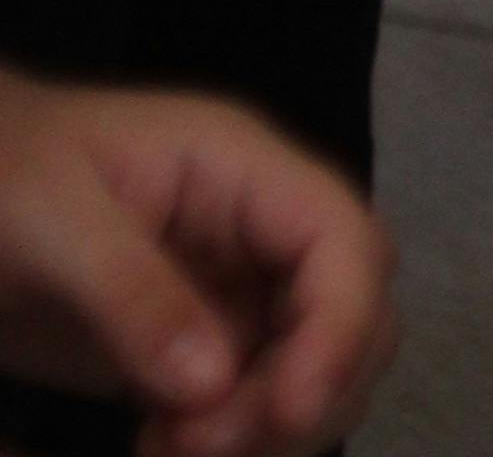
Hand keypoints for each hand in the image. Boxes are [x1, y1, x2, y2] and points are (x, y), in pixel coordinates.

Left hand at [0, 70, 396, 456]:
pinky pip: (256, 395)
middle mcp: (259, 225)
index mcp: (241, 168)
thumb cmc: (3, 177)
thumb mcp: (54, 221)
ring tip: (166, 447)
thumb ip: (133, 293)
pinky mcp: (203, 338)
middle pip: (353, 307)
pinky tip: (156, 446)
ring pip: (313, 361)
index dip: (342, 326)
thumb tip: (213, 386)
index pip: (343, 239)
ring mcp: (236, 283)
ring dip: (265, 425)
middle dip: (302, 389)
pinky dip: (229, 438)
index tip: (290, 412)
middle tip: (200, 444)